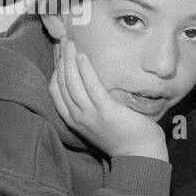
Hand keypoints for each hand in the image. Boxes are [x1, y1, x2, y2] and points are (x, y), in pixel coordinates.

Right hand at [48, 39, 165, 160]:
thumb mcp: (99, 121)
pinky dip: (85, 70)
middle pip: (61, 83)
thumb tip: (91, 83)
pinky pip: (91, 87)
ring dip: (69, 60)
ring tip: (70, 43)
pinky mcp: (106, 111)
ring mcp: (90, 115)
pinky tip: (83, 57)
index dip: (55, 69)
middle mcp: (77, 117)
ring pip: (72, 83)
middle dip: (60, 60)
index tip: (59, 53)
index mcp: (73, 120)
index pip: (56, 90)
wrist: (140, 155)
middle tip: (63, 40)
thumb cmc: (123, 136)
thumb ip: (91, 105)